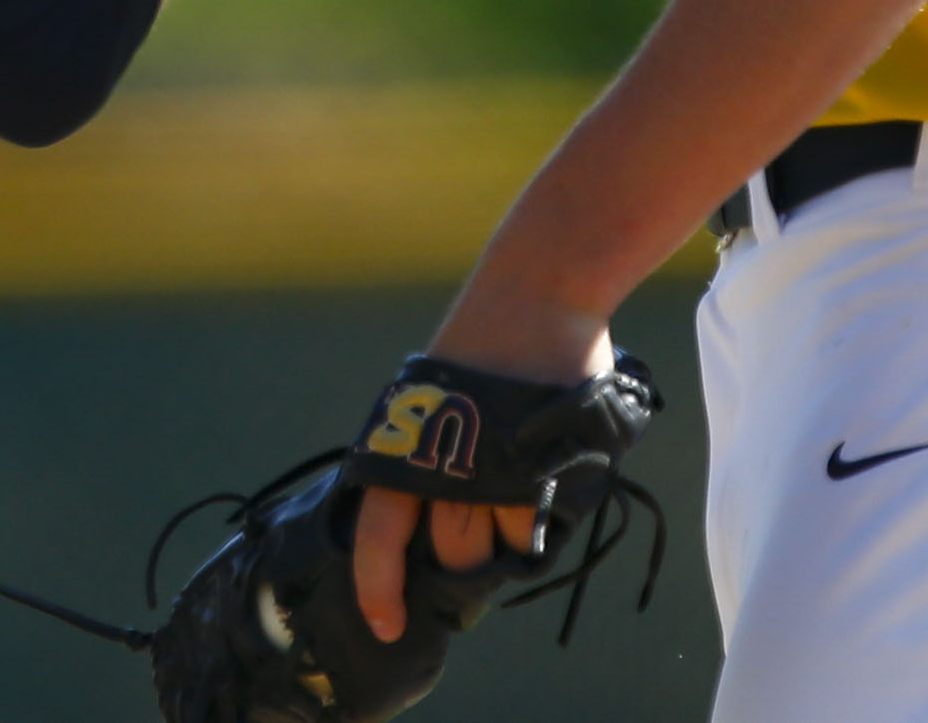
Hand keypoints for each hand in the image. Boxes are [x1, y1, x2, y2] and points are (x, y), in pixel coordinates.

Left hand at [350, 275, 615, 640]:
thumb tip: (421, 522)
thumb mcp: (430, 402)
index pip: (379, 538)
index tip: (388, 628)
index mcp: (404, 451)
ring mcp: (500, 476)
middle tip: (475, 536)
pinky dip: (540, 519)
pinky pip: (539, 529)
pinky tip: (544, 480)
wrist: (534, 299)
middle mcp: (447, 471)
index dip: (379, 589)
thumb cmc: (479, 350)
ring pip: (498, 549)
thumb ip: (423, 460)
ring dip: (504, 536)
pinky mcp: (548, 476)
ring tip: (514, 489)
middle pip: (450, 556)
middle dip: (461, 560)